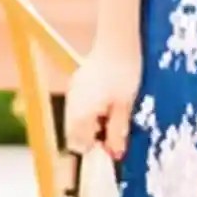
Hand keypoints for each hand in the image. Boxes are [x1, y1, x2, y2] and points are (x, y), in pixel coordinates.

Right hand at [64, 40, 141, 159]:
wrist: (118, 41)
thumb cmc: (124, 73)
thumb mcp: (124, 105)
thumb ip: (117, 130)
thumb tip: (116, 154)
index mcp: (81, 113)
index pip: (78, 144)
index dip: (95, 150)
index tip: (112, 148)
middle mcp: (71, 104)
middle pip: (74, 133)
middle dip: (92, 137)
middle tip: (114, 132)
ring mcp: (72, 92)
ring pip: (76, 119)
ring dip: (91, 124)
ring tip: (113, 114)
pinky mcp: (77, 82)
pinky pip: (79, 105)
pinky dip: (90, 111)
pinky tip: (107, 102)